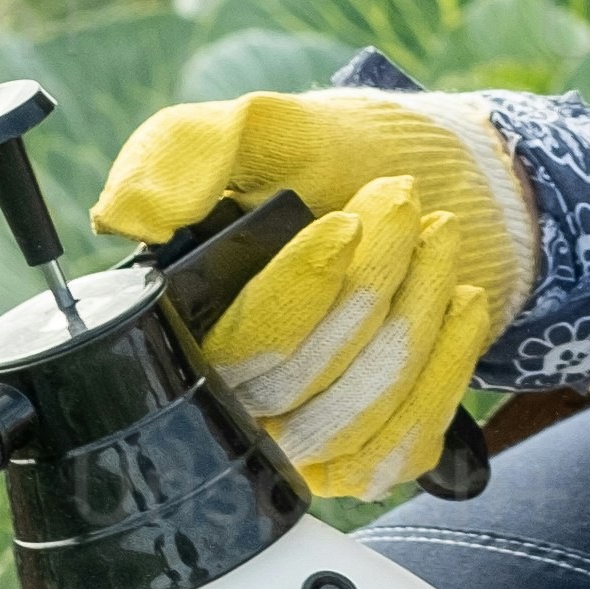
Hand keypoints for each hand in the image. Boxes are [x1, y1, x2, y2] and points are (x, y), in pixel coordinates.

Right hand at [94, 67, 589, 504]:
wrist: (432, 187)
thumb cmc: (333, 160)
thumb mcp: (263, 130)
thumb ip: (185, 151)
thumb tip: (126, 216)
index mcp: (184, 322)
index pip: (227, 347)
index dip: (292, 294)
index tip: (344, 223)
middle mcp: (232, 395)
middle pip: (296, 383)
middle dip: (367, 285)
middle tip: (404, 202)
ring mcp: (298, 437)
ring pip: (355, 414)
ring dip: (414, 313)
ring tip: (439, 235)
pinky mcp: (362, 458)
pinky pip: (402, 444)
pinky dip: (445, 363)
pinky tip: (463, 299)